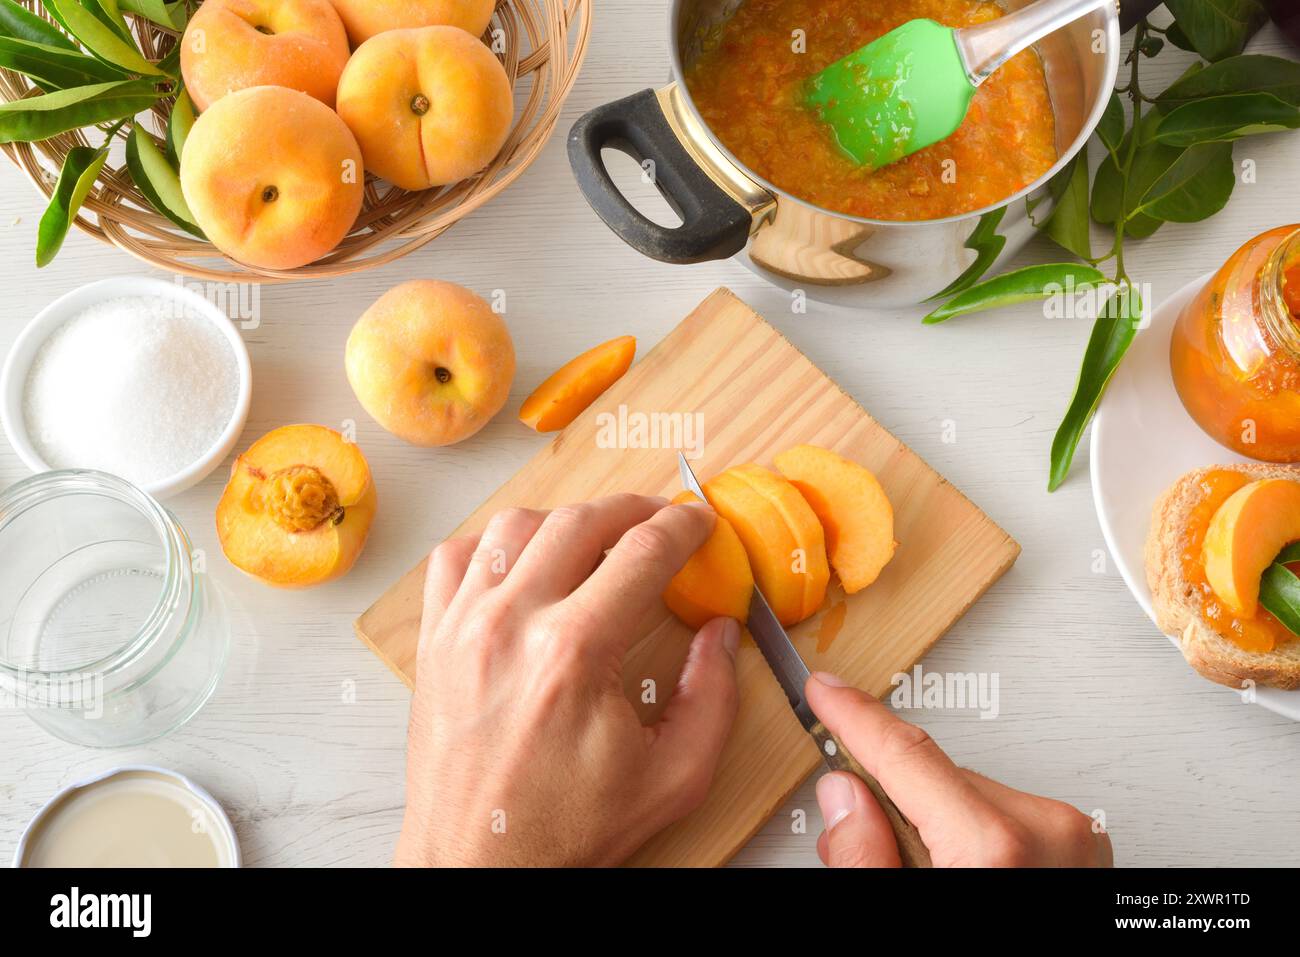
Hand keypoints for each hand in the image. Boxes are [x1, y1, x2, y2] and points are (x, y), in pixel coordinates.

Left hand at [396, 493, 740, 866]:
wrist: (477, 867)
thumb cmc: (564, 829)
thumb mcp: (672, 777)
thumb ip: (715, 698)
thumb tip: (721, 632)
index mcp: (573, 654)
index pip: (642, 552)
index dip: (683, 526)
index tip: (699, 522)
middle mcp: (510, 625)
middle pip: (580, 522)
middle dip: (633, 510)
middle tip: (659, 520)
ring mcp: (462, 628)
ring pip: (514, 526)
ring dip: (564, 520)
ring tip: (596, 539)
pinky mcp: (434, 641)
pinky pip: (456, 558)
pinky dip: (494, 545)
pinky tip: (523, 563)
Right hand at [806, 673, 1112, 866]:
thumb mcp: (902, 916)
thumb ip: (864, 857)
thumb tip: (843, 798)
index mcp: (993, 846)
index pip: (903, 754)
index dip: (853, 718)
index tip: (825, 690)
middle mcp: (1044, 829)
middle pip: (935, 780)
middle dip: (896, 802)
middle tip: (865, 844)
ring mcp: (1073, 837)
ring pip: (970, 799)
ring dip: (942, 827)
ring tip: (932, 873)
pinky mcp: (1085, 847)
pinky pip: (1008, 817)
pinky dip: (981, 840)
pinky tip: (971, 874)